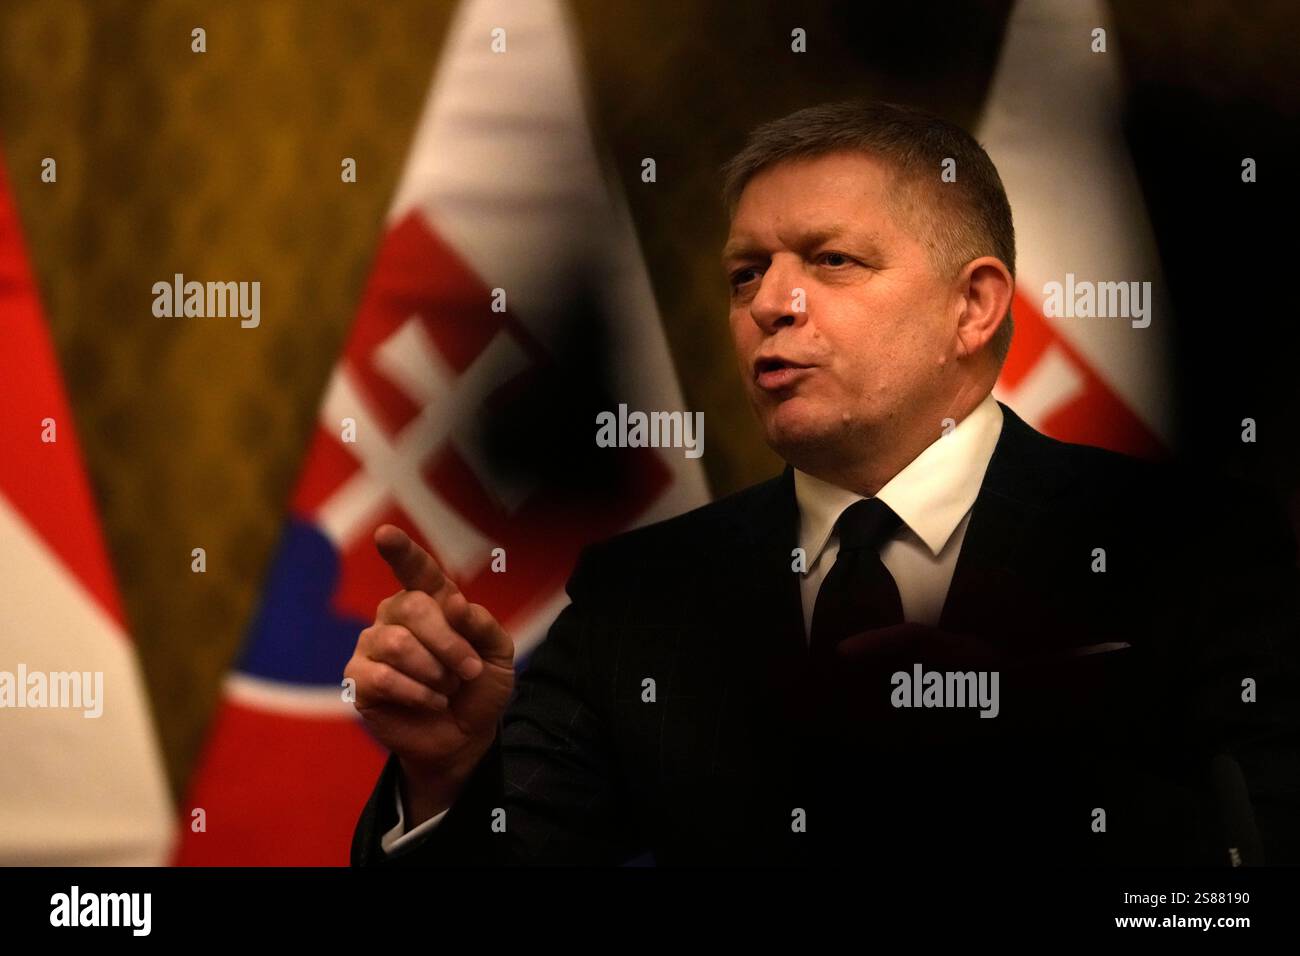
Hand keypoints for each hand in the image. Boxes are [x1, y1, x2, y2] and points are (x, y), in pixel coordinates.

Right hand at [344, 525, 514, 824]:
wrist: (465, 735)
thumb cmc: (478, 686)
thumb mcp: (498, 654)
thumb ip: (483, 625)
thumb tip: (455, 604)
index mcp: (430, 600)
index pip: (415, 568)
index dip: (401, 551)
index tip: (386, 535)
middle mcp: (396, 615)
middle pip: (413, 607)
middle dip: (449, 643)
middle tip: (468, 671)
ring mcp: (373, 644)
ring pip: (399, 645)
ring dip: (435, 673)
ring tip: (446, 689)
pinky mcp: (358, 678)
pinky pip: (382, 677)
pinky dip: (418, 694)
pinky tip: (431, 702)